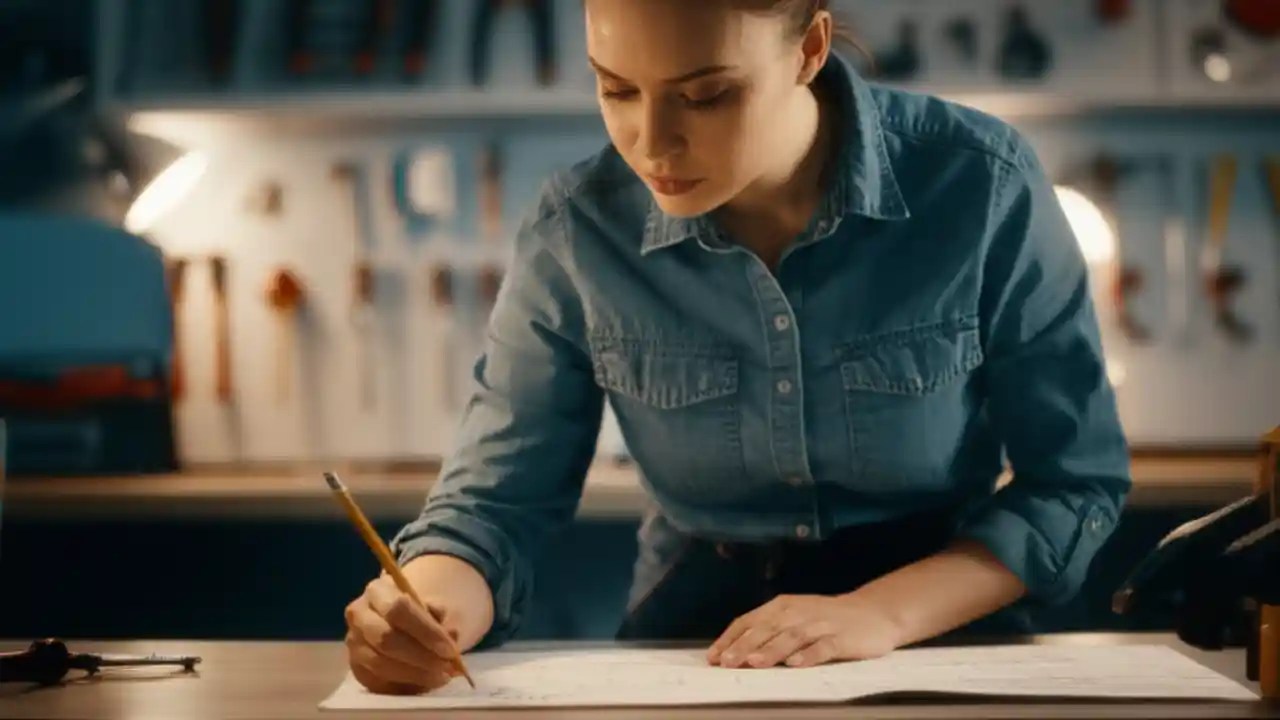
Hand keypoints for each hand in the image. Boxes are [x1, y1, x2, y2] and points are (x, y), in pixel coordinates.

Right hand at [344, 574, 462, 694]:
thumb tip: (450, 635)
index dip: (425, 631)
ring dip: (414, 674)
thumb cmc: (422, 611)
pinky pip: (379, 682)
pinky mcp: (357, 668)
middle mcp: (358, 615)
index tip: (450, 649)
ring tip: (441, 676)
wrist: (405, 621)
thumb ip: (444, 619)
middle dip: (420, 656)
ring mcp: (354, 643)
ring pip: (381, 664)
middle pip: (386, 639)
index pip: (398, 609)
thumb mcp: (437, 606)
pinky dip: (405, 685)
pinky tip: (425, 682)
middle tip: (447, 666)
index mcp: (378, 591)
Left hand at [706, 593, 903, 668]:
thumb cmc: (827, 618)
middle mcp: (798, 613)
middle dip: (744, 646)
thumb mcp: (794, 617)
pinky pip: (823, 647)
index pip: (749, 621)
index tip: (713, 657)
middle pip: (766, 629)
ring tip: (754, 663)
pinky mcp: (842, 638)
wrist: (874, 611)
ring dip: (771, 650)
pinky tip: (796, 665)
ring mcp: (820, 625)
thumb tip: (735, 652)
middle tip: (726, 663)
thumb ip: (769, 631)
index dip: (730, 639)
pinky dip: (808, 655)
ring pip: (791, 637)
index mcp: (782, 606)